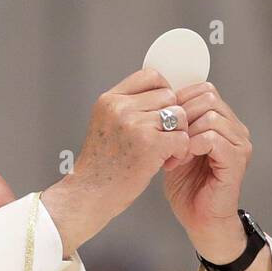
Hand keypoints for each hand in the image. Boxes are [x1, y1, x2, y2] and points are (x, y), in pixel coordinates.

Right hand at [42, 69, 188, 253]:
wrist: (90, 194)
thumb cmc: (102, 167)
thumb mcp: (107, 126)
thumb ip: (129, 110)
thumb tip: (163, 98)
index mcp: (110, 99)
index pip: (150, 76)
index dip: (165, 92)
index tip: (163, 114)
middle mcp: (120, 106)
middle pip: (169, 95)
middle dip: (174, 118)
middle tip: (166, 140)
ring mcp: (134, 124)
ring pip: (179, 115)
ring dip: (179, 135)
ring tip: (166, 153)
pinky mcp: (149, 144)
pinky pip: (182, 137)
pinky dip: (181, 152)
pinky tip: (168, 163)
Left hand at [163, 82, 269, 270]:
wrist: (201, 220)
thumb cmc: (189, 189)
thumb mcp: (177, 147)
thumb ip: (176, 124)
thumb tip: (162, 99)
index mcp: (224, 123)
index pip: (204, 90)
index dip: (180, 100)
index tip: (163, 123)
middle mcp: (236, 130)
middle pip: (209, 97)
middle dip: (181, 114)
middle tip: (166, 137)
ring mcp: (239, 144)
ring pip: (210, 115)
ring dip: (185, 132)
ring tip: (173, 153)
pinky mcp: (236, 159)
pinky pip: (213, 137)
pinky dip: (192, 145)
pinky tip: (181, 160)